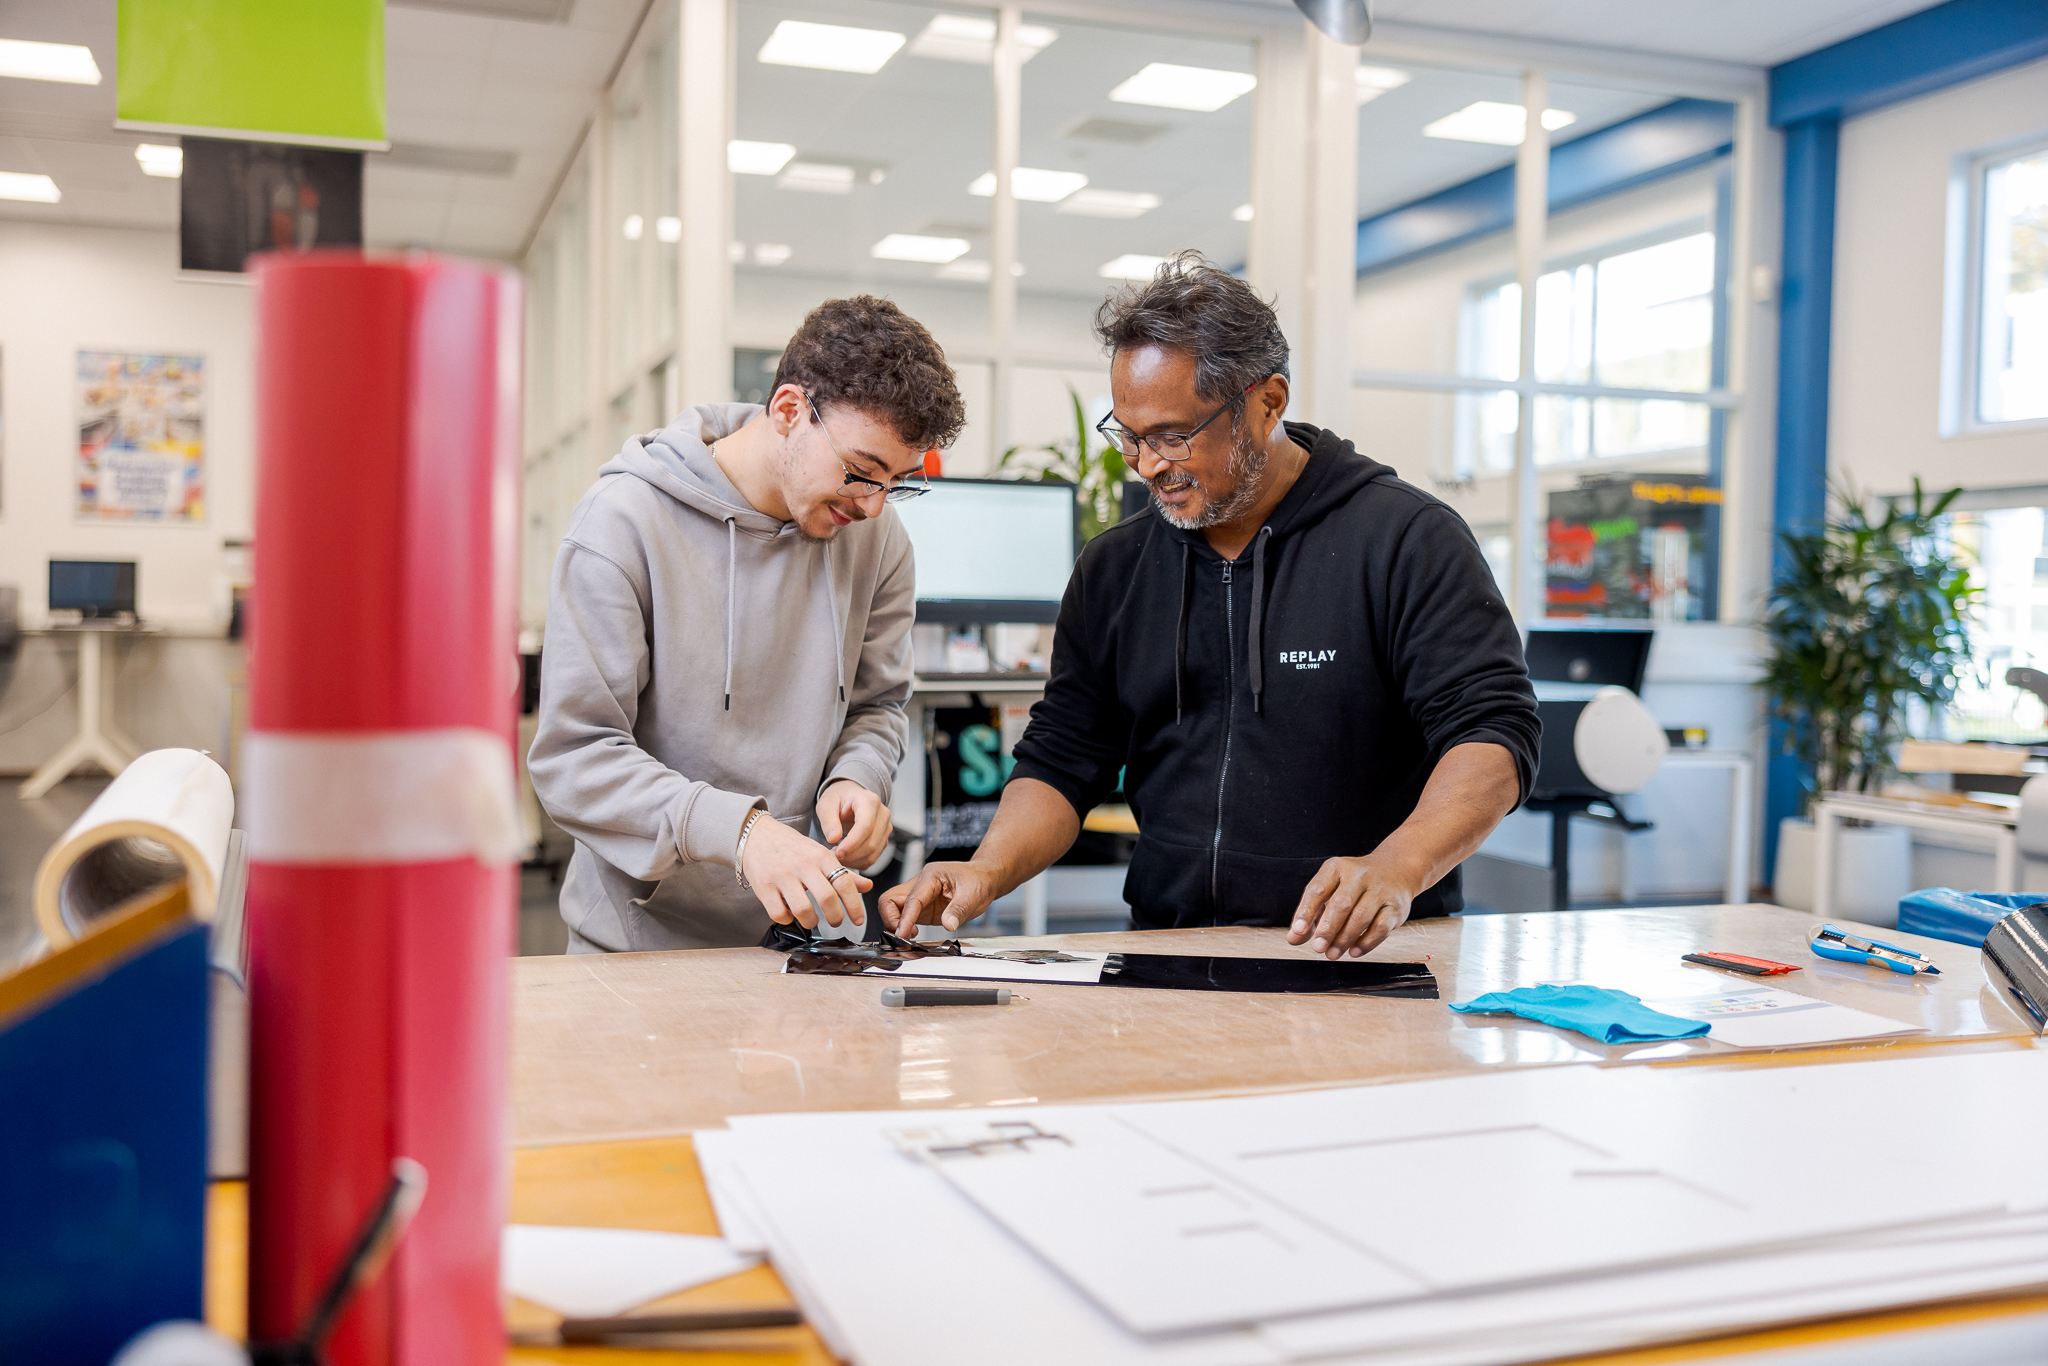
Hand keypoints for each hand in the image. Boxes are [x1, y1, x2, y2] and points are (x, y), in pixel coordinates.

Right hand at [740, 815, 871, 929]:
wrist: (756, 834)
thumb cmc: (792, 847)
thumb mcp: (820, 854)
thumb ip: (843, 872)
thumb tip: (867, 886)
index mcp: (820, 856)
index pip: (844, 882)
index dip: (854, 905)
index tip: (858, 920)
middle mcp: (803, 864)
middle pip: (827, 898)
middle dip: (835, 917)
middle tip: (836, 922)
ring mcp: (782, 875)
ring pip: (803, 910)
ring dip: (811, 922)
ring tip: (812, 920)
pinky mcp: (763, 886)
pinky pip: (779, 913)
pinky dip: (787, 919)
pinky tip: (790, 914)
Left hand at [816, 779, 891, 871]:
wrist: (849, 797)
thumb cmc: (838, 799)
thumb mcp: (826, 804)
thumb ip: (828, 820)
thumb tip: (833, 839)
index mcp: (870, 801)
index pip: (865, 826)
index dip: (852, 843)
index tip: (837, 852)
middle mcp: (883, 814)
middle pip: (871, 843)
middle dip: (850, 855)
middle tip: (832, 856)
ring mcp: (886, 828)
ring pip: (873, 853)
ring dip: (853, 860)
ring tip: (836, 856)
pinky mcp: (884, 840)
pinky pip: (872, 857)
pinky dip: (857, 862)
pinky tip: (845, 857)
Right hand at [878, 861, 1001, 936]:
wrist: (984, 879)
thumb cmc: (978, 881)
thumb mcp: (973, 895)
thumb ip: (959, 910)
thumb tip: (948, 925)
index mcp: (931, 876)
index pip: (911, 898)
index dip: (905, 918)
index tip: (902, 934)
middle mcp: (920, 884)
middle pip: (890, 899)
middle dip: (891, 919)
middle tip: (903, 936)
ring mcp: (919, 896)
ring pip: (892, 907)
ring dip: (895, 923)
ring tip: (910, 936)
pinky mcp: (922, 907)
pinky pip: (904, 916)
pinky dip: (903, 927)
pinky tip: (914, 936)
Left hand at [1286, 855, 1422, 959]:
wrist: (1395, 871)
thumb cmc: (1354, 885)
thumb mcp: (1330, 889)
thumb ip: (1310, 914)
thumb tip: (1293, 939)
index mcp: (1337, 868)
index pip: (1317, 890)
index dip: (1306, 912)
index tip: (1297, 931)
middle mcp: (1359, 875)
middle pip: (1341, 904)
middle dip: (1327, 929)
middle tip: (1317, 948)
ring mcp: (1380, 890)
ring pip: (1360, 918)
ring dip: (1344, 939)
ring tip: (1332, 953)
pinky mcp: (1395, 907)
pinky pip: (1380, 928)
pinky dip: (1366, 943)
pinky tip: (1354, 951)